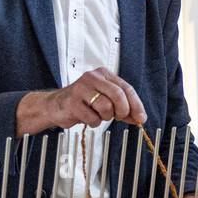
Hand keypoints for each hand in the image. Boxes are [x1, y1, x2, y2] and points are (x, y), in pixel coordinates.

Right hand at [16, 67, 146, 135]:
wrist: (56, 106)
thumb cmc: (84, 103)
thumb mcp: (106, 102)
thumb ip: (124, 109)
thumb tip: (140, 118)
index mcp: (103, 74)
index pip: (126, 88)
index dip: (136, 105)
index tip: (141, 118)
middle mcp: (92, 77)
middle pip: (118, 95)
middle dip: (122, 111)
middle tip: (119, 117)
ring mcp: (81, 88)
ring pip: (106, 107)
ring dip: (105, 117)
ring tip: (97, 115)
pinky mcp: (72, 102)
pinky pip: (92, 118)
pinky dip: (94, 122)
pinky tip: (88, 118)